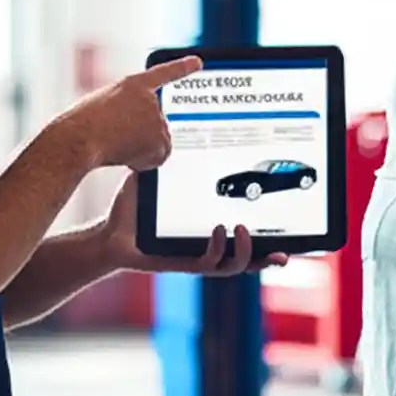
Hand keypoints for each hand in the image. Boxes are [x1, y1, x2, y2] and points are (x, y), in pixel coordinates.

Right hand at [57, 55, 202, 172]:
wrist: (80, 138)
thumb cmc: (82, 126)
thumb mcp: (103, 108)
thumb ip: (125, 113)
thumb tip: (138, 139)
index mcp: (133, 85)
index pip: (164, 74)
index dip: (182, 67)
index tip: (198, 62)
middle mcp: (150, 98)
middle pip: (156, 124)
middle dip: (141, 136)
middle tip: (115, 138)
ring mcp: (157, 117)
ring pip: (156, 142)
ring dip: (140, 149)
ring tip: (115, 145)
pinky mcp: (160, 137)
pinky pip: (158, 157)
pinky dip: (145, 161)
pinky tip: (125, 157)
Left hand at [99, 172, 288, 274]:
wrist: (107, 234)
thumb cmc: (134, 209)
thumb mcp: (160, 181)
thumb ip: (171, 160)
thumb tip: (177, 129)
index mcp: (207, 231)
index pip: (245, 236)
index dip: (269, 238)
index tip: (288, 233)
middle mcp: (206, 247)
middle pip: (248, 259)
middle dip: (269, 257)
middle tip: (284, 249)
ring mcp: (194, 257)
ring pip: (232, 266)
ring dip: (245, 251)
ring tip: (242, 229)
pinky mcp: (180, 264)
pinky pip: (206, 264)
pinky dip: (217, 249)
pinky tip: (219, 232)